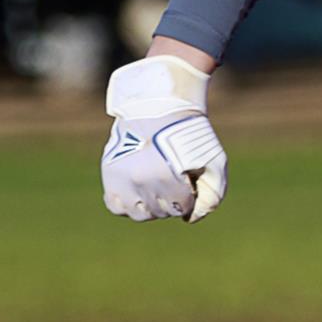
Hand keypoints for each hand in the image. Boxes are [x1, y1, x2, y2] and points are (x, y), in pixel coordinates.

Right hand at [101, 54, 227, 223]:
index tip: (190, 180)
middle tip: (175, 180)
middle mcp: (139, 179)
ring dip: (152, 205)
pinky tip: (140, 190)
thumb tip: (190, 219)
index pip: (182, 207)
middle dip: (172, 200)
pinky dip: (127, 203)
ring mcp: (121, 177)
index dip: (190, 196)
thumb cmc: (189, 132)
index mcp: (166, 175)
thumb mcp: (213, 160)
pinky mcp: (109, 172)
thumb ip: (212, 195)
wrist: (159, 102)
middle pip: (161, 212)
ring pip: (138, 213)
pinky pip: (115, 205)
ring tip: (159, 185)